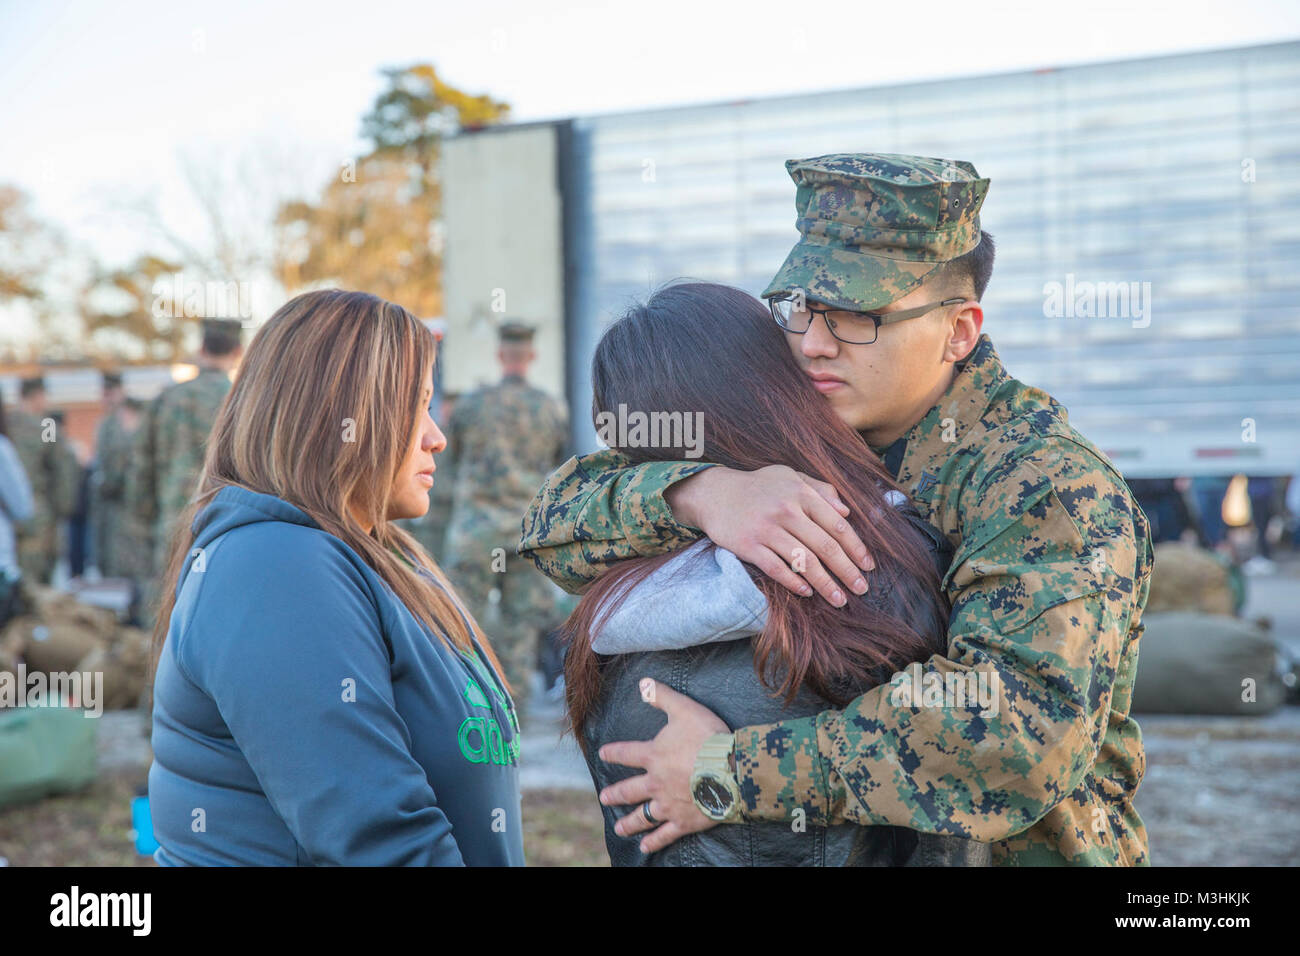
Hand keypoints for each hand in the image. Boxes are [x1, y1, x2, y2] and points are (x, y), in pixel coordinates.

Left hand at [597, 678, 728, 854]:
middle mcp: (655, 782)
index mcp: (653, 756)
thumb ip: (662, 696)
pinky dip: (654, 841)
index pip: (626, 753)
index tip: (602, 754)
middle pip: (629, 790)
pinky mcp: (683, 821)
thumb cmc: (708, 738)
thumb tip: (643, 682)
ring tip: (619, 829)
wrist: (731, 770)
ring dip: (629, 823)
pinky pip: (664, 834)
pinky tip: (645, 847)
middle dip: (615, 794)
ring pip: (642, 816)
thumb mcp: (684, 709)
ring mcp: (668, 804)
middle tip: (604, 799)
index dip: (613, 752)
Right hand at [666, 464, 872, 605]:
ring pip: (803, 562)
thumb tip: (847, 511)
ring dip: (825, 584)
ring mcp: (766, 529)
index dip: (856, 548)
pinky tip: (807, 593)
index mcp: (801, 493)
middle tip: (861, 589)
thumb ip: (820, 489)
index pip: (837, 525)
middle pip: (824, 547)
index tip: (868, 566)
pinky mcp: (748, 546)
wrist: (715, 493)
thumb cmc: (759, 486)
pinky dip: (794, 583)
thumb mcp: (790, 476)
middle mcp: (786, 511)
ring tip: (839, 599)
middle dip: (846, 571)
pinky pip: (776, 569)